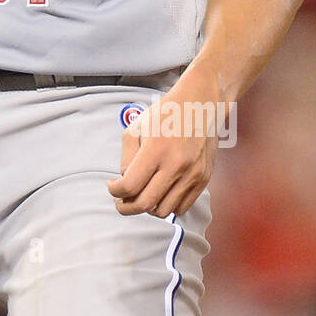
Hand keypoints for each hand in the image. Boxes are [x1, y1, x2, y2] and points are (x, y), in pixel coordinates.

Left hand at [106, 90, 218, 217]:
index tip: (112, 185)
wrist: (199, 104)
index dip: (115, 190)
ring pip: (163, 210)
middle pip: (145, 204)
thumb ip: (126, 157)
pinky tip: (160, 193)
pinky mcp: (203, 180)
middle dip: (126, 206)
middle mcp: (176, 166)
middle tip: (121, 199)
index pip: (129, 186)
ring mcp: (192, 175)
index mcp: (156, 151)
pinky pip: (182, 207)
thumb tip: (125, 181)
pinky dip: (167, 206)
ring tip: (141, 195)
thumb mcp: (136, 128)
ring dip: (147, 207)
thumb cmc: (165, 114)